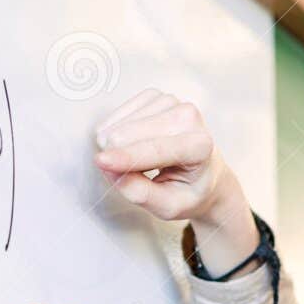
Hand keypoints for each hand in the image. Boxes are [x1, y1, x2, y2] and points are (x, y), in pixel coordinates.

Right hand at [94, 89, 258, 276]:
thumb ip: (140, 193)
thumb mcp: (168, 207)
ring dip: (116, 148)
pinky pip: (117, 115)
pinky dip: (115, 134)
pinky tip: (129, 146)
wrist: (204, 174)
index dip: (125, 157)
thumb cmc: (187, 192)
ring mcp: (170, 101)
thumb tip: (110, 170)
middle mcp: (188, 116)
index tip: (99, 162)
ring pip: (121, 123)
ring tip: (137, 164)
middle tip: (131, 177)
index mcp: (200, 145)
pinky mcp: (153, 96)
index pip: (156, 149)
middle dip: (117, 157)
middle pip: (131, 133)